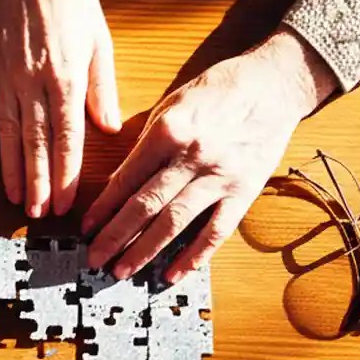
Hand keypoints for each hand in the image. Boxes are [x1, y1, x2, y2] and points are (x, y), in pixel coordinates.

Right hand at [0, 0, 121, 217]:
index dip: (64, 173)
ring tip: (12, 197)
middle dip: (36, 182)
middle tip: (37, 212)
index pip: (66, 137)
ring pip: (8, 134)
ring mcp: (5, 78)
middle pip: (35, 144)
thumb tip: (108, 127)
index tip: (63, 201)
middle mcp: (33, 83)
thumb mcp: (99, 39)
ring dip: (10, 169)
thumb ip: (101, 86)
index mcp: (65, 78)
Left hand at [82, 27, 336, 281]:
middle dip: (114, 237)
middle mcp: (192, 156)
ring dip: (144, 251)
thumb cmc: (218, 91)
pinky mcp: (244, 192)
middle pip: (145, 206)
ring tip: (122, 271)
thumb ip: (148, 144)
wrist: (274, 84)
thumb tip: (120, 182)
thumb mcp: (173, 105)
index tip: (86, 228)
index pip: (127, 178)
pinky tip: (172, 274)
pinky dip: (193, 257)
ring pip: (175, 223)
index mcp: (169, 131)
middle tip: (94, 259)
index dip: (103, 208)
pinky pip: (215, 232)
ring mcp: (219, 177)